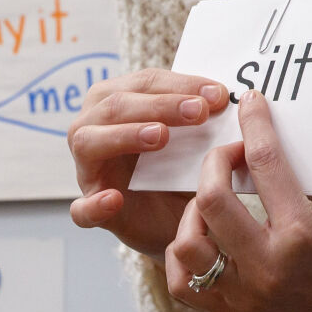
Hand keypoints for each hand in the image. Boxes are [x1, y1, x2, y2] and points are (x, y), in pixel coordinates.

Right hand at [68, 69, 230, 257]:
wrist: (184, 229)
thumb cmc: (185, 175)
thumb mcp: (199, 144)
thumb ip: (207, 120)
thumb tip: (230, 97)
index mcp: (120, 103)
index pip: (145, 82)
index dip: (180, 84)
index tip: (219, 94)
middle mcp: (94, 129)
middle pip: (115, 105)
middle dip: (159, 104)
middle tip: (199, 112)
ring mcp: (88, 170)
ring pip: (89, 143)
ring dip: (124, 135)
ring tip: (160, 137)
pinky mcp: (90, 210)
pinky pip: (81, 209)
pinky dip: (93, 204)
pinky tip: (114, 199)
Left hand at [165, 93, 311, 311]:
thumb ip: (290, 176)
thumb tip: (256, 135)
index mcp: (303, 234)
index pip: (265, 164)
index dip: (255, 125)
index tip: (251, 103)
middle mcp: (269, 268)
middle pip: (212, 200)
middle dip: (215, 164)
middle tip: (229, 155)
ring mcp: (248, 297)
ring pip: (186, 245)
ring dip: (193, 213)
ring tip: (212, 201)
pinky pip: (182, 284)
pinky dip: (185, 256)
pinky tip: (202, 238)